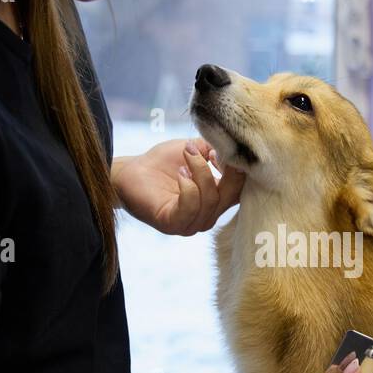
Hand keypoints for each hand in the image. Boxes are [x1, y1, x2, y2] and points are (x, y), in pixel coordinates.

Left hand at [113, 138, 244, 235]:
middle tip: (205, 149)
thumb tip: (237, 148)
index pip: (242, 192)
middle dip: (223, 168)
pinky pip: (190, 206)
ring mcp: (191, 224)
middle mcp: (207, 216)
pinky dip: (188, 185)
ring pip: (211, 199)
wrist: (130, 171)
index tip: (228, 149)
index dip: (241, 170)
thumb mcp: (197, 149)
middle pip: (232, 196)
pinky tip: (179, 173)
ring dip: (200, 171)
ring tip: (186, 156)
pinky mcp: (172, 224)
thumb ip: (218, 149)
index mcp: (217, 201)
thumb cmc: (163, 162)